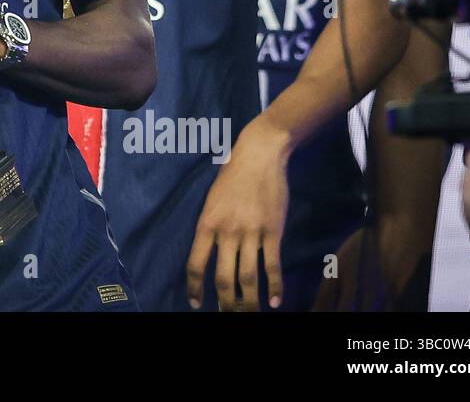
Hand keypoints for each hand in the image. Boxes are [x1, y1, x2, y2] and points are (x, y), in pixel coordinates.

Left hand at [186, 117, 289, 310]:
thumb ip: (211, 228)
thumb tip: (210, 254)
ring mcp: (250, 232)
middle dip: (225, 303)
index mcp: (206, 223)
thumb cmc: (232, 176)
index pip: (195, 264)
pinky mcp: (272, 231)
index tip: (195, 303)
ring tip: (249, 314)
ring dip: (249, 301)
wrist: (258, 155)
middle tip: (227, 315)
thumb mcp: (211, 200)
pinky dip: (275, 287)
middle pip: (223, 278)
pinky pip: (272, 265)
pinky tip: (275, 302)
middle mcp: (226, 231)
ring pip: (248, 277)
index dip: (194, 288)